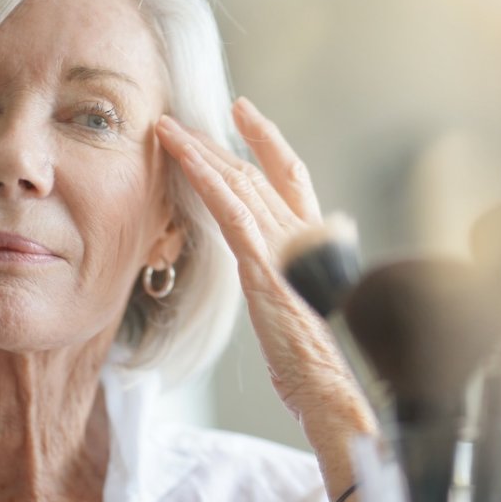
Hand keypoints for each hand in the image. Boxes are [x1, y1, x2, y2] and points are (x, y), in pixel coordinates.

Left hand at [155, 97, 354, 415]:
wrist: (332, 388)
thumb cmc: (317, 362)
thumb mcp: (304, 311)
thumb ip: (295, 279)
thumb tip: (285, 270)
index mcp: (314, 242)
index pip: (290, 176)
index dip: (267, 140)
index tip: (244, 114)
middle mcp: (301, 233)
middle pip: (256, 172)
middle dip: (218, 140)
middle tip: (185, 118)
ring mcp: (284, 244)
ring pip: (237, 182)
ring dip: (199, 151)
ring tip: (168, 129)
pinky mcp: (264, 263)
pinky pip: (228, 208)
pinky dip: (203, 176)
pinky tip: (180, 156)